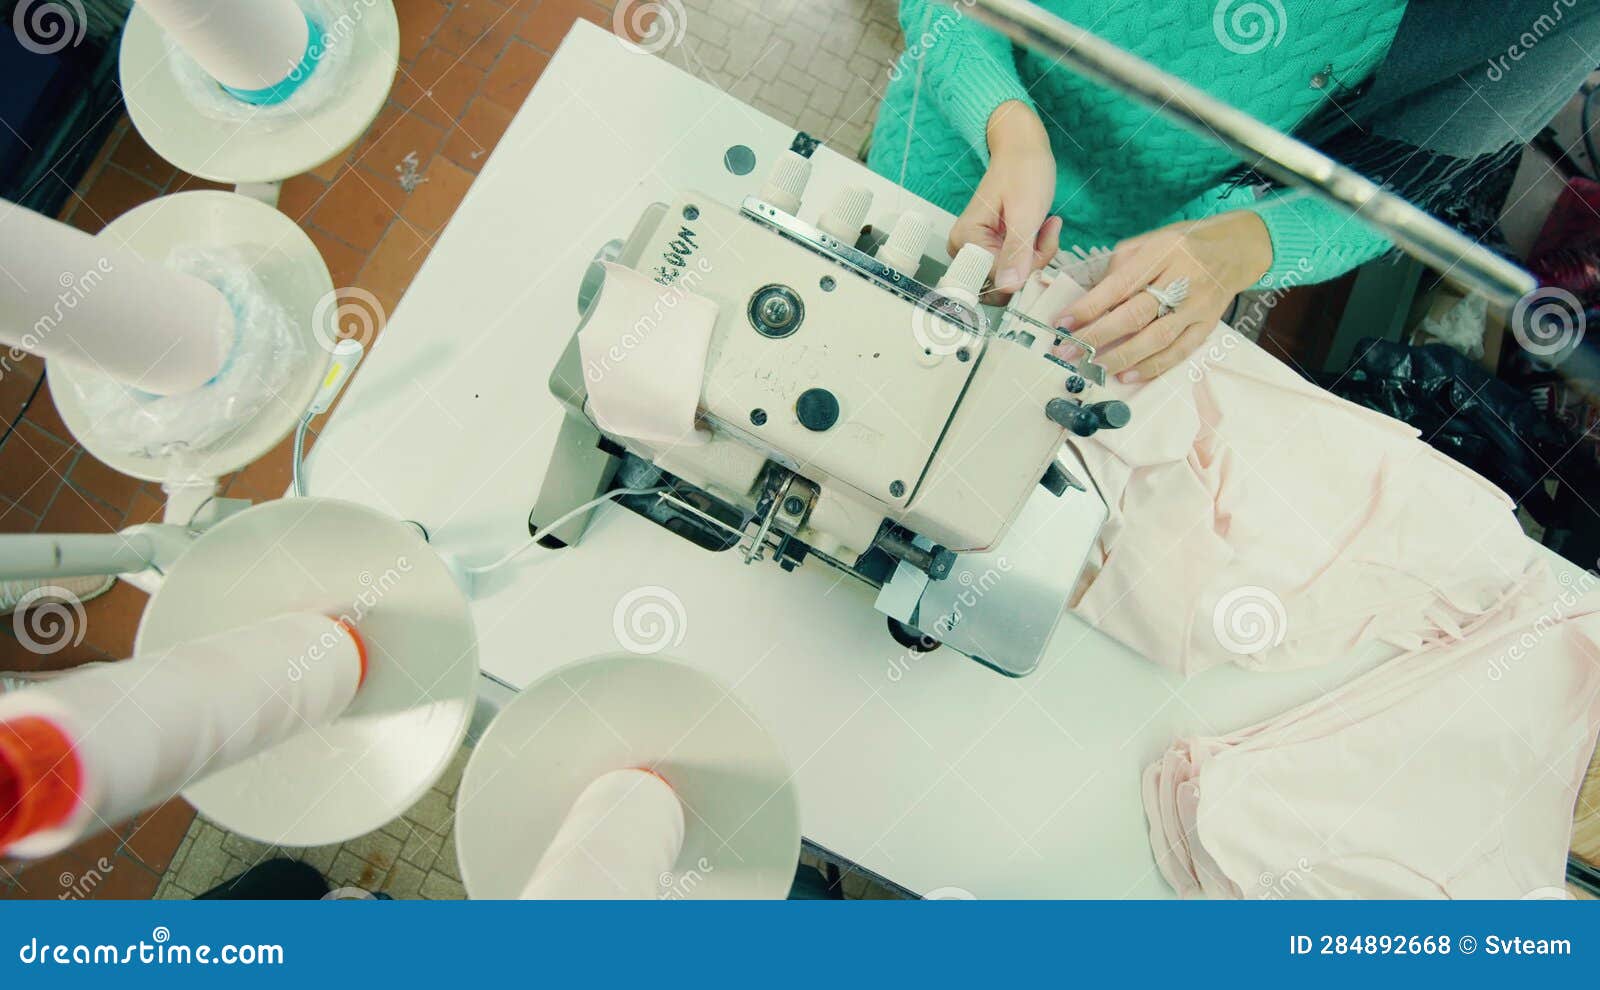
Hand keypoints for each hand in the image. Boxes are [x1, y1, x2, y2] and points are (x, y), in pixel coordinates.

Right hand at [948, 101, 1062, 297]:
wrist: (1023, 150)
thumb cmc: (1023, 170)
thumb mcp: (1026, 212)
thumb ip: (1017, 251)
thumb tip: (1009, 287)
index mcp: (966, 239)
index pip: (996, 280)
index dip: (1025, 269)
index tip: (1043, 240)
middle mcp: (965, 249)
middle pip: (1002, 283)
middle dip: (1031, 263)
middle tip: (1045, 233)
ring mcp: (978, 250)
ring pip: (1012, 278)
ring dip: (1036, 256)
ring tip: (1045, 226)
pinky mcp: (991, 250)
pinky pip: (1015, 267)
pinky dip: (1034, 253)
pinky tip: (1041, 229)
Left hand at [1054, 211, 1273, 381]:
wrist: (1235, 250)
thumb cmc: (1181, 245)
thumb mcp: (1148, 242)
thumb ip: (1119, 269)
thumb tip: (1091, 304)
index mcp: (1164, 252)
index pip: (1120, 285)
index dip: (1089, 307)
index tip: (1062, 323)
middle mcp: (1184, 279)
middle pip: (1136, 315)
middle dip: (1097, 337)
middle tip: (1068, 353)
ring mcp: (1198, 306)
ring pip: (1157, 339)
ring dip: (1121, 357)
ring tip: (1093, 368)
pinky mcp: (1207, 326)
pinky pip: (1178, 352)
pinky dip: (1151, 367)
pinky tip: (1127, 375)